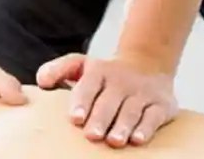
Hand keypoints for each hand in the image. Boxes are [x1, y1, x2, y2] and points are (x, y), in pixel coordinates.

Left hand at [37, 53, 178, 148]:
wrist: (148, 63)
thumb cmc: (105, 73)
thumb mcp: (80, 64)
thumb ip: (57, 70)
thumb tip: (41, 82)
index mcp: (99, 72)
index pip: (88, 86)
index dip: (82, 102)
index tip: (75, 118)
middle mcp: (121, 81)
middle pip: (109, 101)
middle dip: (101, 118)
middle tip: (92, 135)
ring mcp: (142, 92)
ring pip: (131, 110)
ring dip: (123, 126)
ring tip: (114, 141)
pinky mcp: (162, 104)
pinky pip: (154, 116)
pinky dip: (147, 128)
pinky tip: (138, 139)